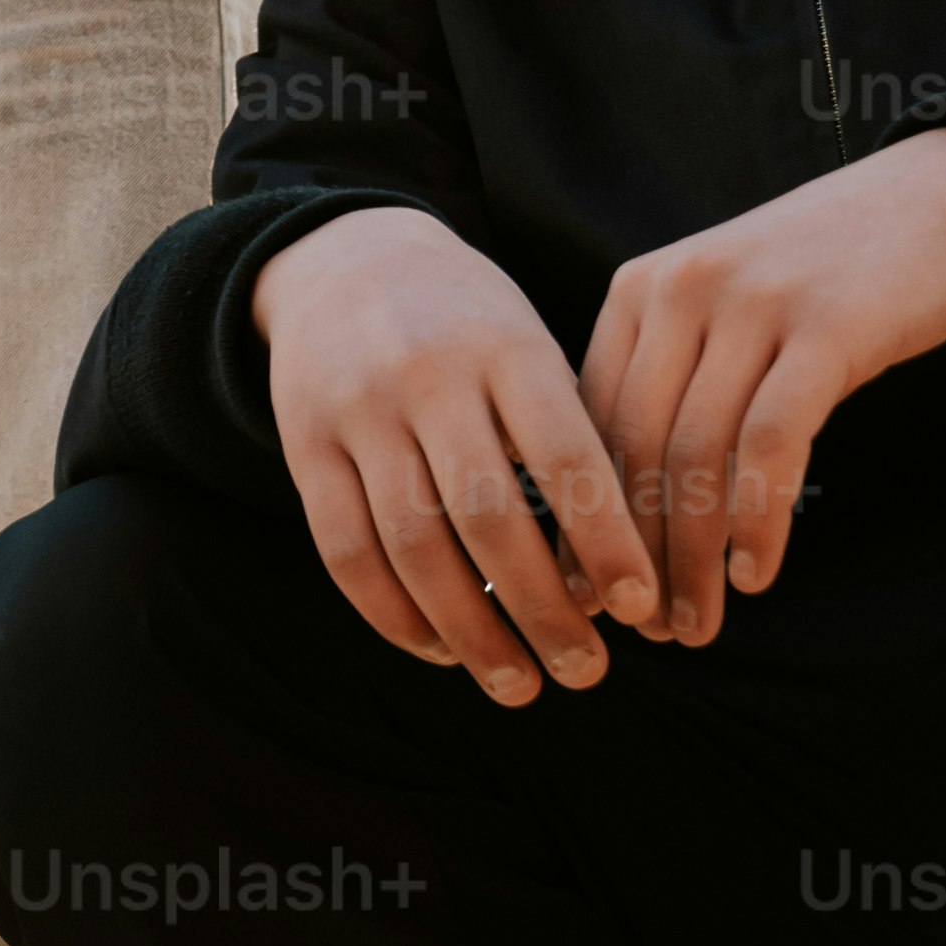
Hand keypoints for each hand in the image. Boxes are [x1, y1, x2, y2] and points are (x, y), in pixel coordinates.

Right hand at [250, 202, 657, 699]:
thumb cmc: (470, 325)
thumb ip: (569, 439)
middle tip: (588, 673)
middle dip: (543, 608)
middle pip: (488, 517)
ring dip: (471, 631)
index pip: (568, 457)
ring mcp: (358, 414)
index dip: (607, 540)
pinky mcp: (305, 448)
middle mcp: (429, 378)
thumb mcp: (530, 347)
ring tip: (518, 684)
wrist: (344, 261)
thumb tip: (614, 577)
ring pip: (413, 546)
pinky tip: (441, 649)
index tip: (640, 607)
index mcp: (508, 348)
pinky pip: (345, 551)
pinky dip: (394, 615)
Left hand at [573, 129, 945, 638]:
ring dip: (693, 556)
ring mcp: (752, 304)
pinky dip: (756, 518)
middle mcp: (680, 292)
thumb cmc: (822, 277)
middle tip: (654, 632)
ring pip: (696, 455)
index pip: (587, 428)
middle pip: (634, 449)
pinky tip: (756, 572)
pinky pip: (770, 442)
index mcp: (637, 294)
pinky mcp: (825, 326)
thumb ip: (672, 387)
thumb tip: (617, 513)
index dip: (586, 524)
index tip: (591, 599)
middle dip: (635, 556)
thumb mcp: (724, 315)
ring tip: (701, 623)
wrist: (938, 197)